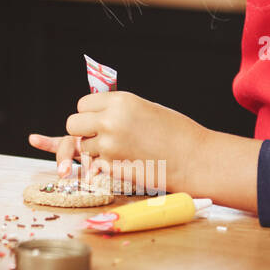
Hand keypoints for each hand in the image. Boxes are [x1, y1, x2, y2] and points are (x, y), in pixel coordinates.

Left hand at [28, 91, 206, 193]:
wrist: (196, 160)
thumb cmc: (176, 133)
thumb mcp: (144, 108)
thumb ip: (117, 109)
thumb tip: (95, 112)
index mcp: (120, 102)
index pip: (82, 104)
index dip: (89, 113)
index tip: (98, 118)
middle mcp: (110, 121)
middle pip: (73, 124)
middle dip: (83, 131)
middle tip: (100, 136)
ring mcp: (109, 146)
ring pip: (83, 147)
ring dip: (95, 150)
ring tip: (122, 150)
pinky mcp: (113, 168)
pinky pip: (96, 165)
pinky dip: (105, 165)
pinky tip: (127, 162)